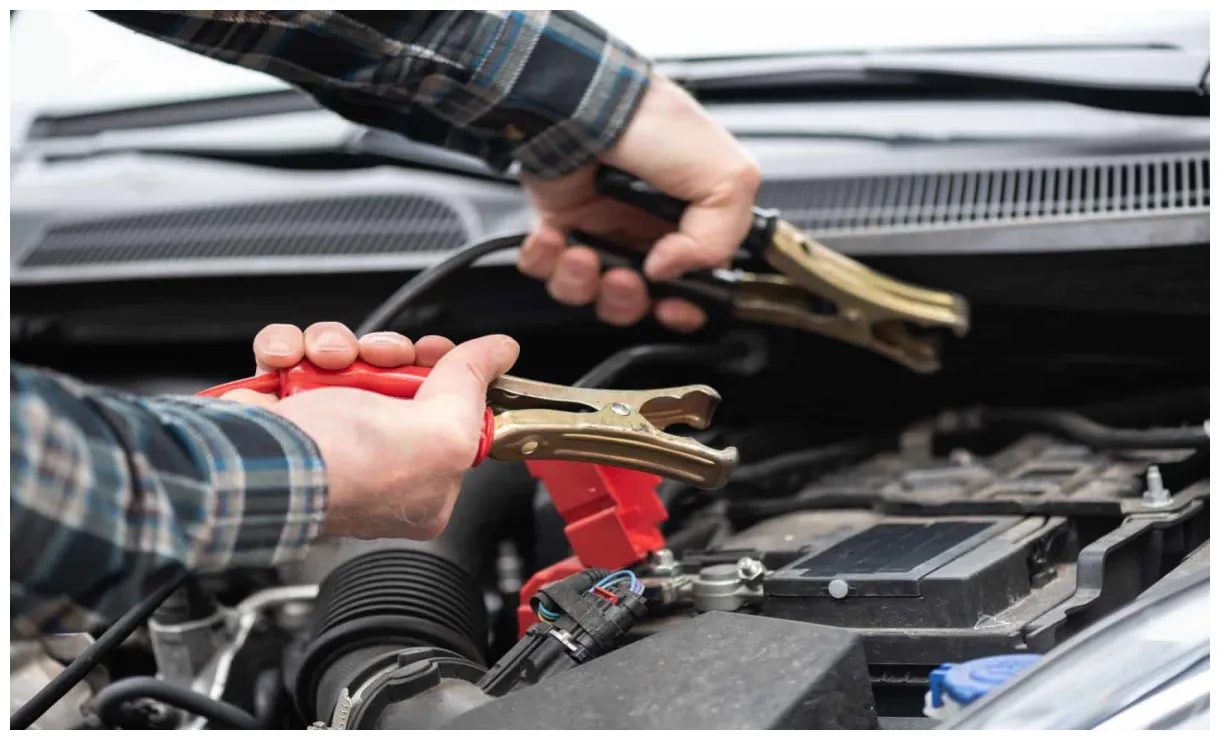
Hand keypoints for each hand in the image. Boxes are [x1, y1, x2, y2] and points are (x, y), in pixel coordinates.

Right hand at [222, 322, 518, 539]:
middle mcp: (372, 459)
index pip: (447, 413)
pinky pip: (294, 356)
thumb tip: (500, 351)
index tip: (436, 354)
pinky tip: (289, 360)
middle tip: (381, 358)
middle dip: (388, 353)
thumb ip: (475, 384)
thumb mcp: (444, 431)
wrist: (255, 466)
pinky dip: (289, 348)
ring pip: (344, 360)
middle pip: (396, 378)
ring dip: (336, 345)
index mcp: (421, 481)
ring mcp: (324, 433)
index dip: (444, 374)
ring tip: (329, 361)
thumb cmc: (344, 472)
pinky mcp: (281, 410)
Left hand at [516, 74, 760, 332]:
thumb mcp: (726, 177)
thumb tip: (673, 271)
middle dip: (627, 299)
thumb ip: (719, 238)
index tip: (672, 307)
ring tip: (582, 253)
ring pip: (588, 293)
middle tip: (624, 278)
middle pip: (636, 301)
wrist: (585, 103)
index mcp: (689, 223)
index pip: (691, 287)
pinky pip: (545, 268)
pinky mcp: (557, 225)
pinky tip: (554, 237)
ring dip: (583, 283)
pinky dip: (544, 261)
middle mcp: (643, 231)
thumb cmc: (654, 124)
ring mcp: (599, 229)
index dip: (683, 308)